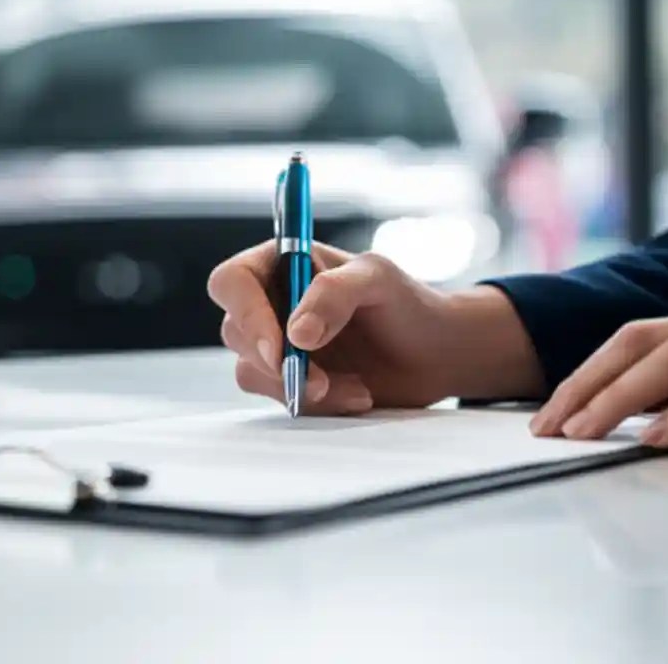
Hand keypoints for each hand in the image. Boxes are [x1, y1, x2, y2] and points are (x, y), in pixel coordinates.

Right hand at [207, 242, 543, 413]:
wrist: (434, 354)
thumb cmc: (407, 303)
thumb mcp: (378, 279)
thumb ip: (334, 293)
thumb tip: (296, 333)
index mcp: (282, 263)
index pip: (233, 282)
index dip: (246, 313)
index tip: (281, 346)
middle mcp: (271, 302)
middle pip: (236, 332)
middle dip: (277, 362)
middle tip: (321, 381)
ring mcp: (278, 345)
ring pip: (253, 372)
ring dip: (301, 387)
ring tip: (355, 387)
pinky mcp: (291, 381)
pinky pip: (282, 398)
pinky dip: (319, 404)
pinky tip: (356, 394)